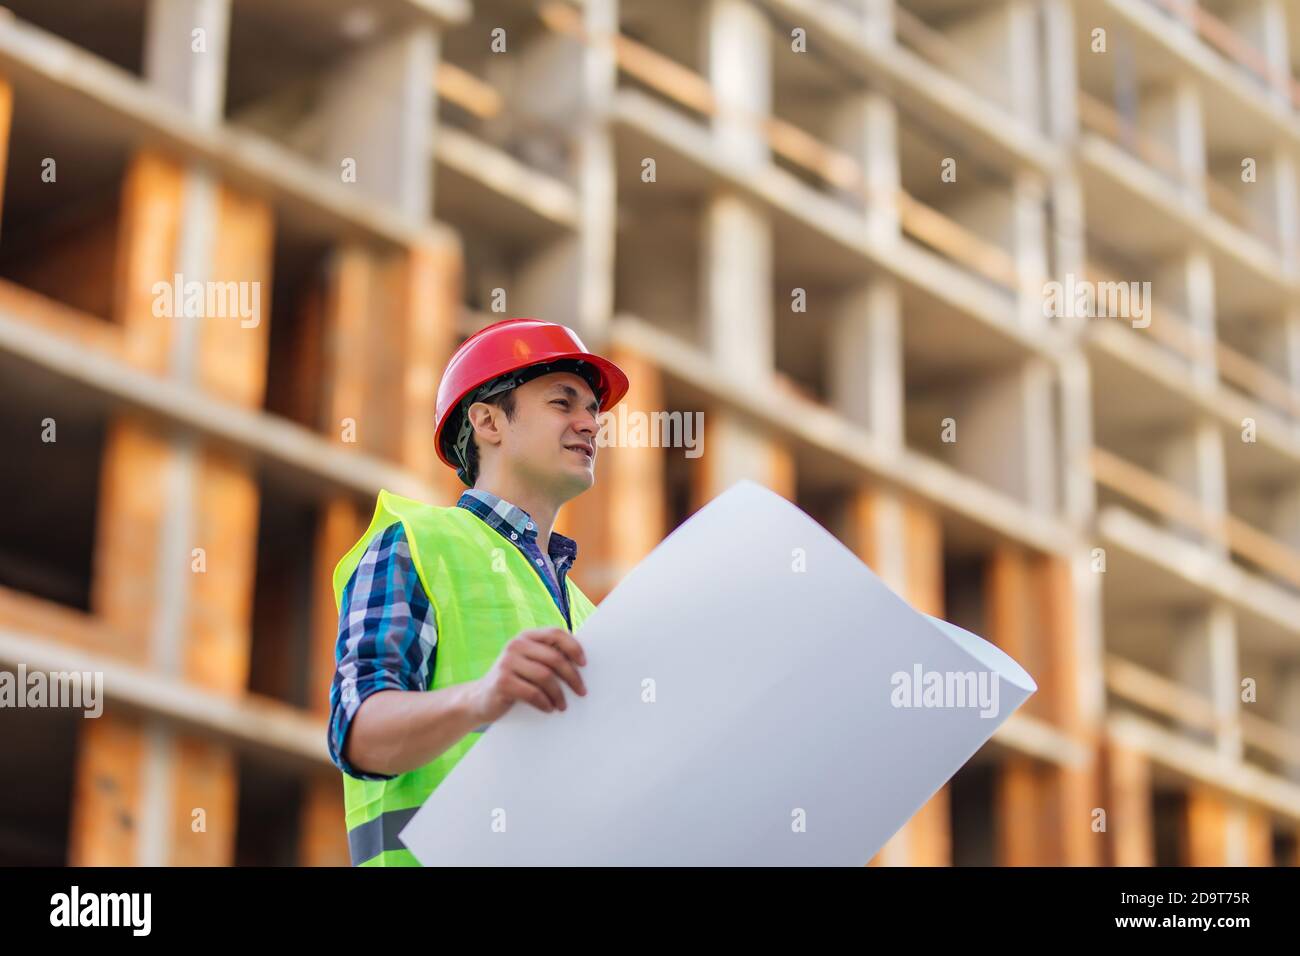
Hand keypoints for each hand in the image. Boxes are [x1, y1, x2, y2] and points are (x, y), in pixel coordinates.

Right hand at [465, 627, 587, 723]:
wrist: (479, 699)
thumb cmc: (514, 681)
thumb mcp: (529, 663)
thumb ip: (547, 657)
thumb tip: (582, 664)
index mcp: (526, 637)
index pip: (556, 633)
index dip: (574, 647)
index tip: (585, 664)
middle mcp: (516, 645)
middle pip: (554, 658)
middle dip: (572, 676)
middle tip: (581, 692)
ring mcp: (507, 662)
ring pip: (545, 677)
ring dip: (559, 694)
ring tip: (563, 705)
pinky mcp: (502, 681)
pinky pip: (532, 693)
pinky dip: (545, 703)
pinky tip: (549, 708)